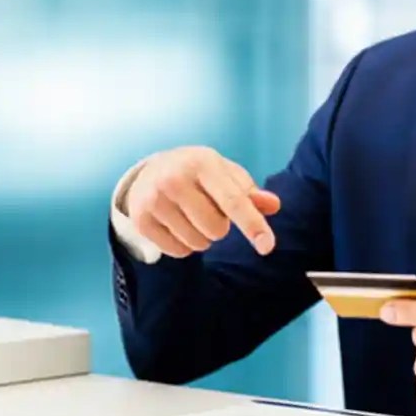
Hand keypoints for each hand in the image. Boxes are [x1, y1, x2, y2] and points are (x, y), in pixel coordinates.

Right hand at [125, 146, 281, 258]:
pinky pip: (177, 252)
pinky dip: (185, 246)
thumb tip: (274, 205)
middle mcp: (175, 179)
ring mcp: (154, 199)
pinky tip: (177, 225)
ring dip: (202, 238)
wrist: (150, 170)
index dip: (252, 224)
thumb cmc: (199, 173)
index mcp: (203, 163)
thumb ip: (250, 192)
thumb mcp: (226, 174)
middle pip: (216, 229)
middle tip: (208, 209)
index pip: (233, 200)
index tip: (267, 246)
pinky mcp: (141, 219)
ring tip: (192, 216)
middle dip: (220, 227)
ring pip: (197, 243)